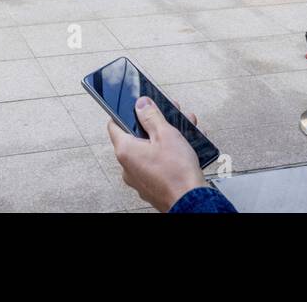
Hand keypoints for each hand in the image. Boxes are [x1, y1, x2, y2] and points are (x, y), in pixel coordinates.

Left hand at [107, 97, 205, 212]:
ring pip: (150, 150)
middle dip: (154, 124)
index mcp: (125, 151)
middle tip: (167, 116)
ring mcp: (139, 178)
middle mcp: (128, 167)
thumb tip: (142, 104)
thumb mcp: (166, 134)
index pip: (115, 124)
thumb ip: (151, 116)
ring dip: (165, 137)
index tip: (136, 106)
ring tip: (182, 131)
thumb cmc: (177, 173)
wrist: (191, 201)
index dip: (126, 112)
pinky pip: (156, 164)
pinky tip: (184, 147)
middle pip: (136, 137)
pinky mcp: (152, 186)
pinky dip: (168, 154)